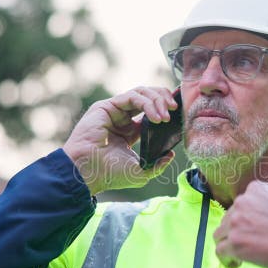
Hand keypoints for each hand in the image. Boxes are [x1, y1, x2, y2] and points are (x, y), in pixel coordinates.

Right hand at [63, 86, 177, 193]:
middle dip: (164, 99)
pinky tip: (155, 117)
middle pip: (147, 98)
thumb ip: (157, 165)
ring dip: (157, 100)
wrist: (89, 172)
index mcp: (129, 131)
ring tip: (165, 115)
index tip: (178, 112)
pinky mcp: (107, 106)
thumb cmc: (110, 174)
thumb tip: (171, 154)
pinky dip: (147, 103)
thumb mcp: (140, 172)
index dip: (165, 108)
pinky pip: (132, 97)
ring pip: (141, 93)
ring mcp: (114, 111)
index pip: (150, 112)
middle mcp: (122, 118)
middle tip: (174, 109)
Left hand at [213, 181, 267, 267]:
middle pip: (229, 218)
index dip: (248, 217)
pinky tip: (237, 264)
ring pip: (221, 234)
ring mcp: (236, 222)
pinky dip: (227, 259)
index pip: (243, 203)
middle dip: (237, 231)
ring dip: (229, 244)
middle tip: (250, 243)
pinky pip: (220, 251)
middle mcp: (242, 202)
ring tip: (240, 255)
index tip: (256, 227)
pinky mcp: (234, 243)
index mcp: (257, 189)